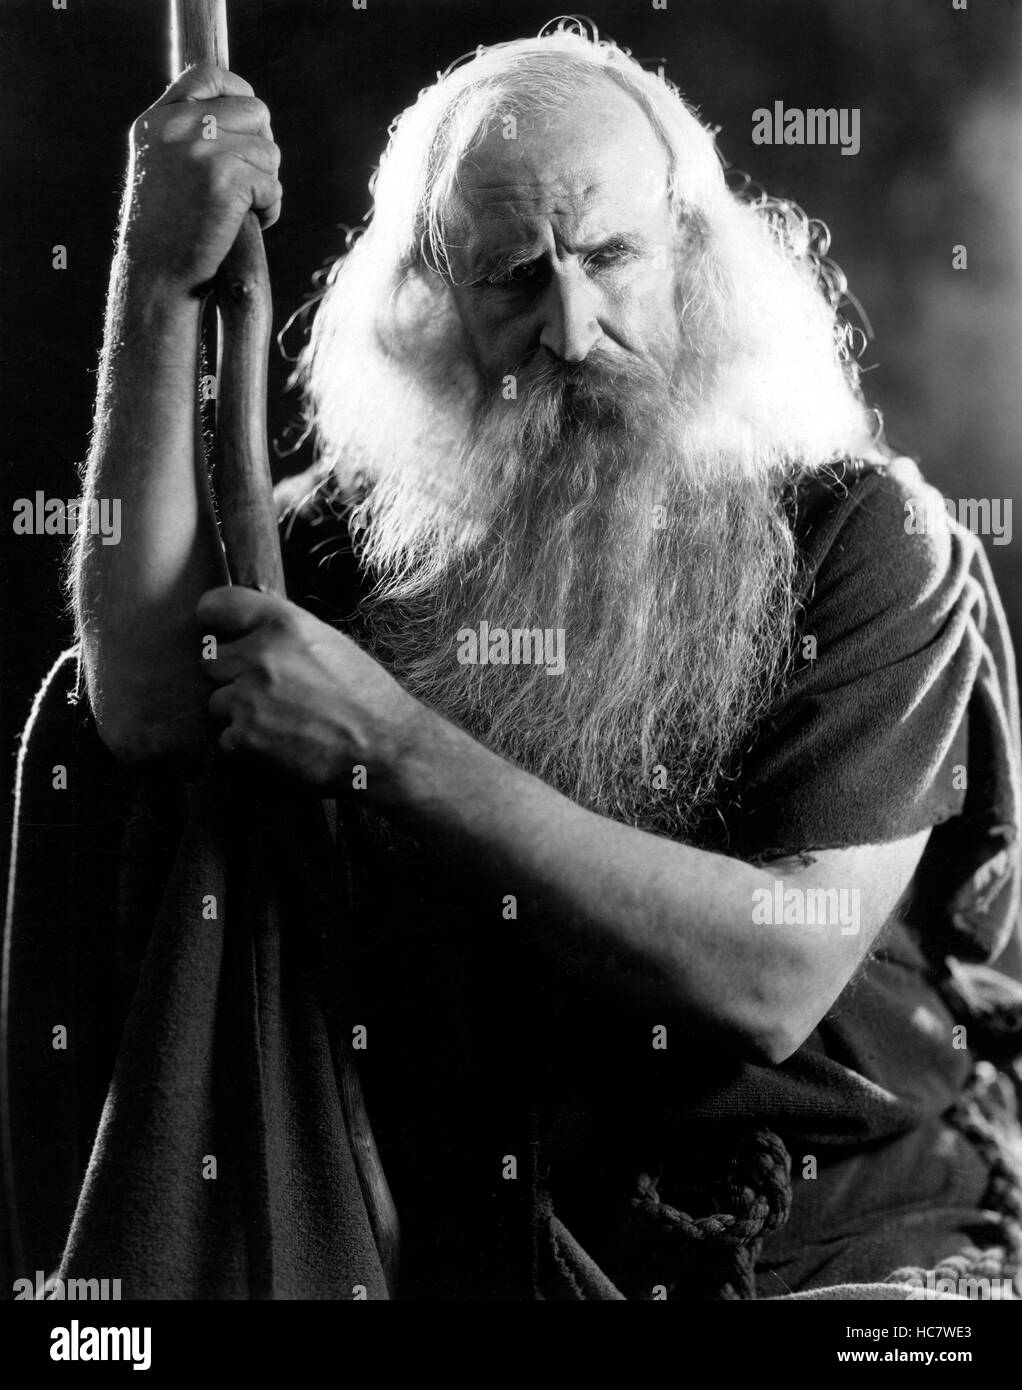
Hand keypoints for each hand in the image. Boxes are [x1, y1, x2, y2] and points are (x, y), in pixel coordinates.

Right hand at [123, 64, 281, 295]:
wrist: (155, 275)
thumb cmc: (163, 233)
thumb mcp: (160, 169)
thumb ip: (187, 135)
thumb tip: (246, 117)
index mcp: (157, 121)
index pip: (208, 75)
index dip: (240, 93)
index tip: (250, 124)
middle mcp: (177, 126)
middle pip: (255, 112)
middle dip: (262, 147)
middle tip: (250, 183)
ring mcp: (202, 149)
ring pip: (269, 152)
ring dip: (266, 185)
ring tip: (242, 211)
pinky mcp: (226, 178)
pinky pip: (273, 186)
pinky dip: (270, 210)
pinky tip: (247, 225)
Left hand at [197, 586, 425, 803]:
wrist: (386, 748)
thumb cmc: (367, 697)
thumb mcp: (328, 643)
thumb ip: (284, 635)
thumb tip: (250, 634)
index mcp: (283, 624)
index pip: (216, 606)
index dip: (214, 623)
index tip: (221, 635)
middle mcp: (260, 655)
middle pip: (210, 661)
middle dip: (232, 676)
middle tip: (268, 692)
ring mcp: (248, 698)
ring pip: (217, 703)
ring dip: (240, 714)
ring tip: (281, 723)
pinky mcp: (244, 738)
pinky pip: (226, 739)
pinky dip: (247, 747)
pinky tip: (281, 746)